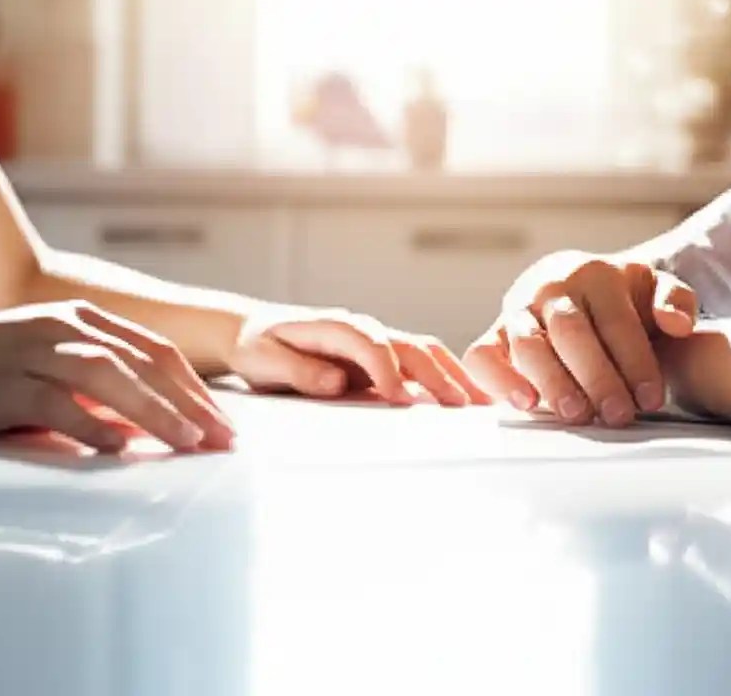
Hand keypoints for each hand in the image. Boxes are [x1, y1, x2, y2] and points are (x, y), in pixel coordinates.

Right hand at [0, 300, 234, 452]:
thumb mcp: (45, 368)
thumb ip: (94, 389)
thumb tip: (145, 428)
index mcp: (81, 320)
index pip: (155, 352)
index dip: (195, 388)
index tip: (225, 424)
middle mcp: (63, 327)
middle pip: (144, 363)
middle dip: (190, 403)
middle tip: (224, 441)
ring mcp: (32, 352)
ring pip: (109, 378)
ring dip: (155, 412)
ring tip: (188, 443)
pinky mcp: (2, 384)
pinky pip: (56, 404)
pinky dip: (92, 426)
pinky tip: (120, 449)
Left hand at [228, 304, 489, 405]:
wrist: (251, 332)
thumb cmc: (257, 346)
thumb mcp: (265, 360)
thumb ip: (300, 372)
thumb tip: (337, 382)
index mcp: (333, 326)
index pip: (370, 344)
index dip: (387, 371)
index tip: (400, 399)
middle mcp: (361, 328)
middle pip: (408, 347)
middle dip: (435, 375)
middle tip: (459, 405)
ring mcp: (374, 340)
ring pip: (422, 352)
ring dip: (451, 374)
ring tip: (479, 400)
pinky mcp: (380, 356)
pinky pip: (418, 362)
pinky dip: (445, 376)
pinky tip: (465, 395)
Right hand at [464, 251, 698, 425]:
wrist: (579, 289)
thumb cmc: (621, 300)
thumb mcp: (656, 289)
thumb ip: (676, 301)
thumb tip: (676, 324)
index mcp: (594, 273)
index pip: (614, 319)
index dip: (634, 361)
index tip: (650, 398)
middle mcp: (550, 287)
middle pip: (570, 331)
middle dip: (596, 377)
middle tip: (617, 414)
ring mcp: (517, 310)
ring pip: (527, 343)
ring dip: (553, 382)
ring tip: (576, 414)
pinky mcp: (493, 335)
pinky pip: (482, 354)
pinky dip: (497, 379)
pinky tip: (525, 403)